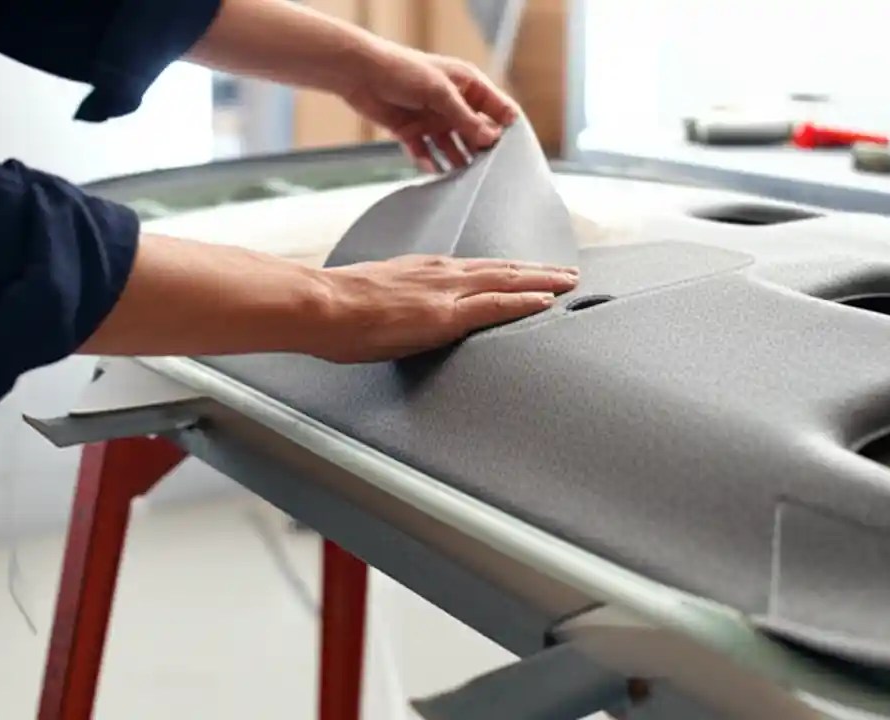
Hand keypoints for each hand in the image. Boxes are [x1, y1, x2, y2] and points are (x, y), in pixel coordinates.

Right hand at [306, 255, 576, 362]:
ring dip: (542, 281)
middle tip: (568, 272)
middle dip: (537, 271)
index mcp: (425, 270)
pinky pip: (496, 305)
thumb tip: (406, 312)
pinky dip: (524, 301)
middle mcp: (442, 273)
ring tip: (569, 282)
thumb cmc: (336, 307)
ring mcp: (446, 292)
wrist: (320, 304)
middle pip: (502, 270)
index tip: (530, 272)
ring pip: (507, 281)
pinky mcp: (445, 315)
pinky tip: (546, 302)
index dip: (509, 271)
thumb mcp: (377, 294)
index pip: (479, 269)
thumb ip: (402, 300)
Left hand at [343, 41, 520, 171]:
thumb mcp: (439, 92)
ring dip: (457, 161)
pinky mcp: (413, 132)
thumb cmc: (402, 70)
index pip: (499, 109)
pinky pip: (426, 153)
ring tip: (464, 179)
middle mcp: (454, 104)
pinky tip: (433, 171)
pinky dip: (430, 162)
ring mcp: (434, 119)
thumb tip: (491, 138)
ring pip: (453, 146)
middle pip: (477, 133)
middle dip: (482, 150)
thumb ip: (465, 118)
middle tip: (488, 172)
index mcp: (468, 85)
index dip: (507, 129)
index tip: (514, 152)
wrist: (359, 73)